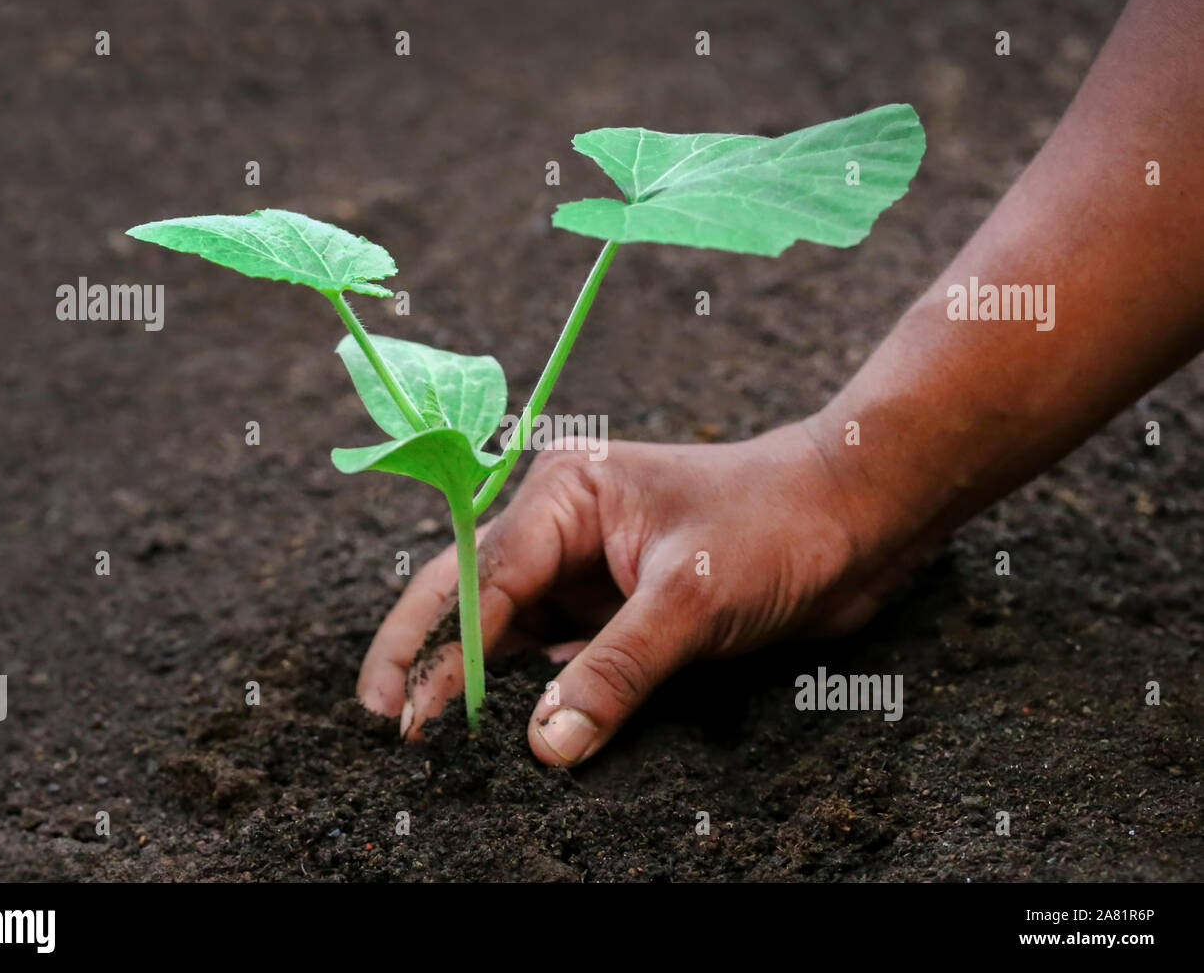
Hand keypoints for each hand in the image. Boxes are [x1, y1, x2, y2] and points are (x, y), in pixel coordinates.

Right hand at [356, 419, 898, 765]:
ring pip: (510, 628)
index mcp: (564, 494)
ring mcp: (589, 569)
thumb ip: (615, 670)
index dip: (437, 648)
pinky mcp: (617, 606)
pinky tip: (504, 726)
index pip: (480, 577)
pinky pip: (558, 652)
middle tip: (385, 722)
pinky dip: (534, 689)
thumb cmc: (776, 526)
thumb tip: (547, 743)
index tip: (404, 713)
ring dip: (475, 678)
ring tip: (429, 737)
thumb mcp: (690, 598)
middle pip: (472, 595)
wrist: (854, 518)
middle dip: (428, 654)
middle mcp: (562, 527)